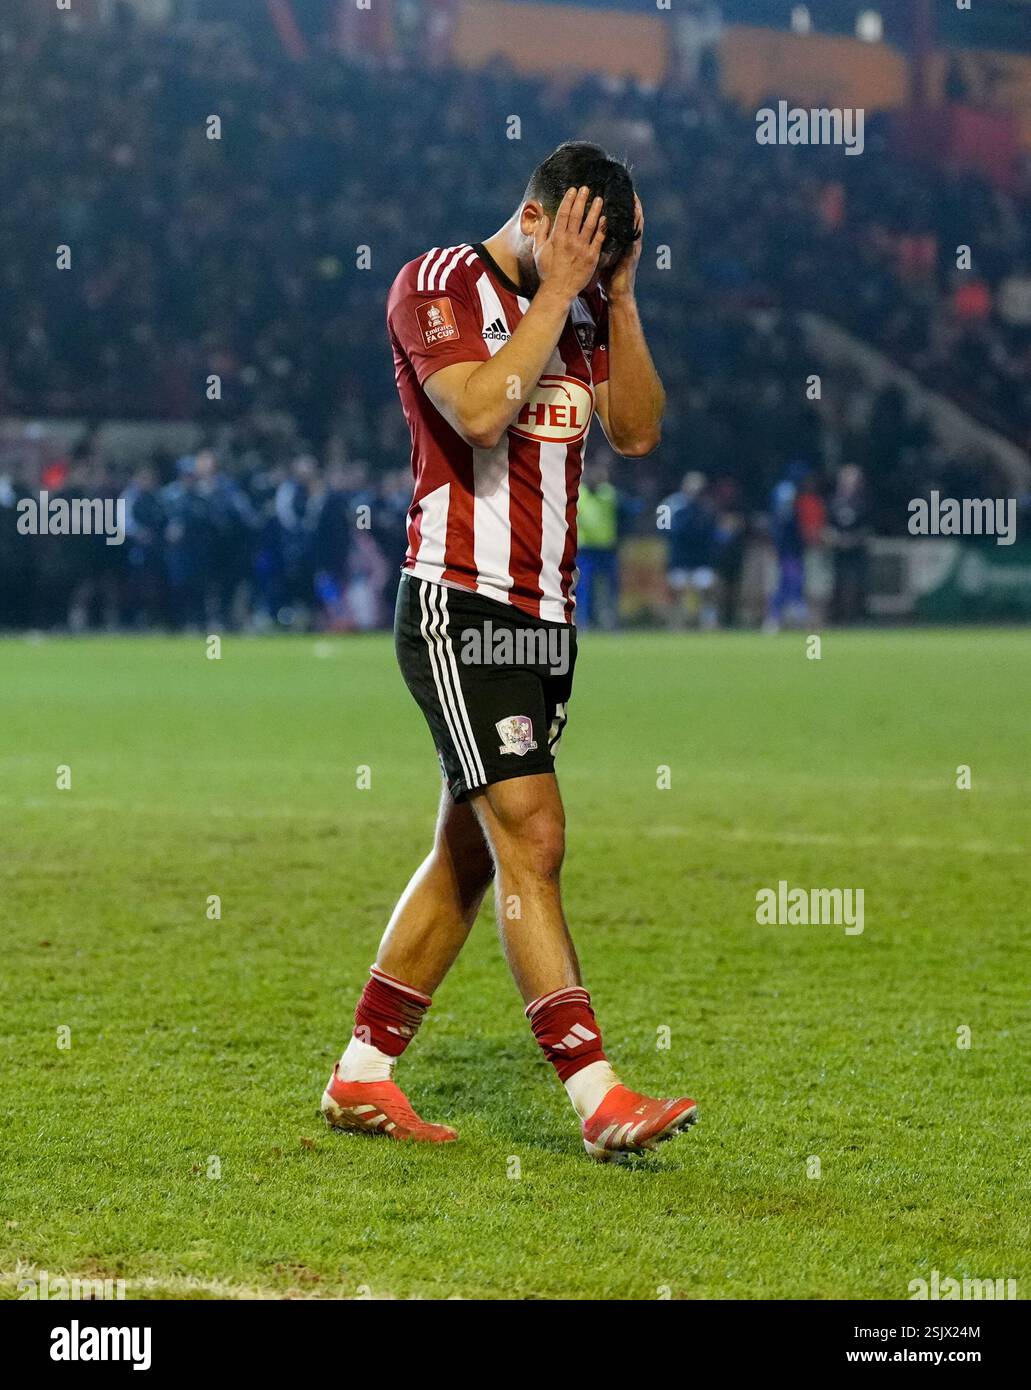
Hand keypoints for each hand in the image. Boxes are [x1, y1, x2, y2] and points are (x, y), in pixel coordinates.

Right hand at [533, 186, 605, 300]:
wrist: (558, 290)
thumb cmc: (547, 272)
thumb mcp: (538, 252)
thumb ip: (540, 233)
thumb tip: (544, 218)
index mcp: (557, 237)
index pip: (564, 213)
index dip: (569, 200)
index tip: (573, 190)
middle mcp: (570, 240)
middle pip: (577, 215)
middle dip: (582, 200)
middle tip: (586, 188)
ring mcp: (582, 248)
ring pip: (590, 224)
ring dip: (595, 210)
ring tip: (599, 199)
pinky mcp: (591, 257)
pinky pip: (598, 239)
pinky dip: (602, 228)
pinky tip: (605, 218)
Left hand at [603, 194, 643, 301]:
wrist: (618, 293)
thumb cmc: (607, 277)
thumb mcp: (599, 258)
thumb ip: (594, 245)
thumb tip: (581, 235)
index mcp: (616, 240)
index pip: (615, 219)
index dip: (614, 206)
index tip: (610, 192)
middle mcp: (625, 240)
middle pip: (625, 216)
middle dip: (624, 201)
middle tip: (621, 186)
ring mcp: (631, 244)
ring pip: (633, 222)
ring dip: (634, 208)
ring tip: (632, 193)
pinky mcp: (633, 251)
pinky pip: (636, 232)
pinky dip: (637, 221)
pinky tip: (636, 211)